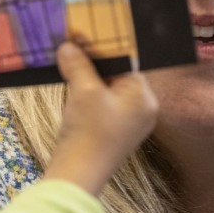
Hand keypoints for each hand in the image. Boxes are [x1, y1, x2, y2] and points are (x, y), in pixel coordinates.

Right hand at [43, 42, 158, 195]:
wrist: (77, 177)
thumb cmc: (87, 132)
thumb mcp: (83, 91)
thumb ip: (79, 64)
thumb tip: (69, 46)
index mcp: (144, 97)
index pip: (127, 62)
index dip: (103, 47)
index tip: (83, 35)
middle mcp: (143, 109)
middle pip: (118, 75)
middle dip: (94, 63)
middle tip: (72, 47)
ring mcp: (130, 123)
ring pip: (109, 90)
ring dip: (89, 79)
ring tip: (68, 65)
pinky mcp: (114, 133)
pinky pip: (104, 105)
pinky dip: (88, 95)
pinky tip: (71, 88)